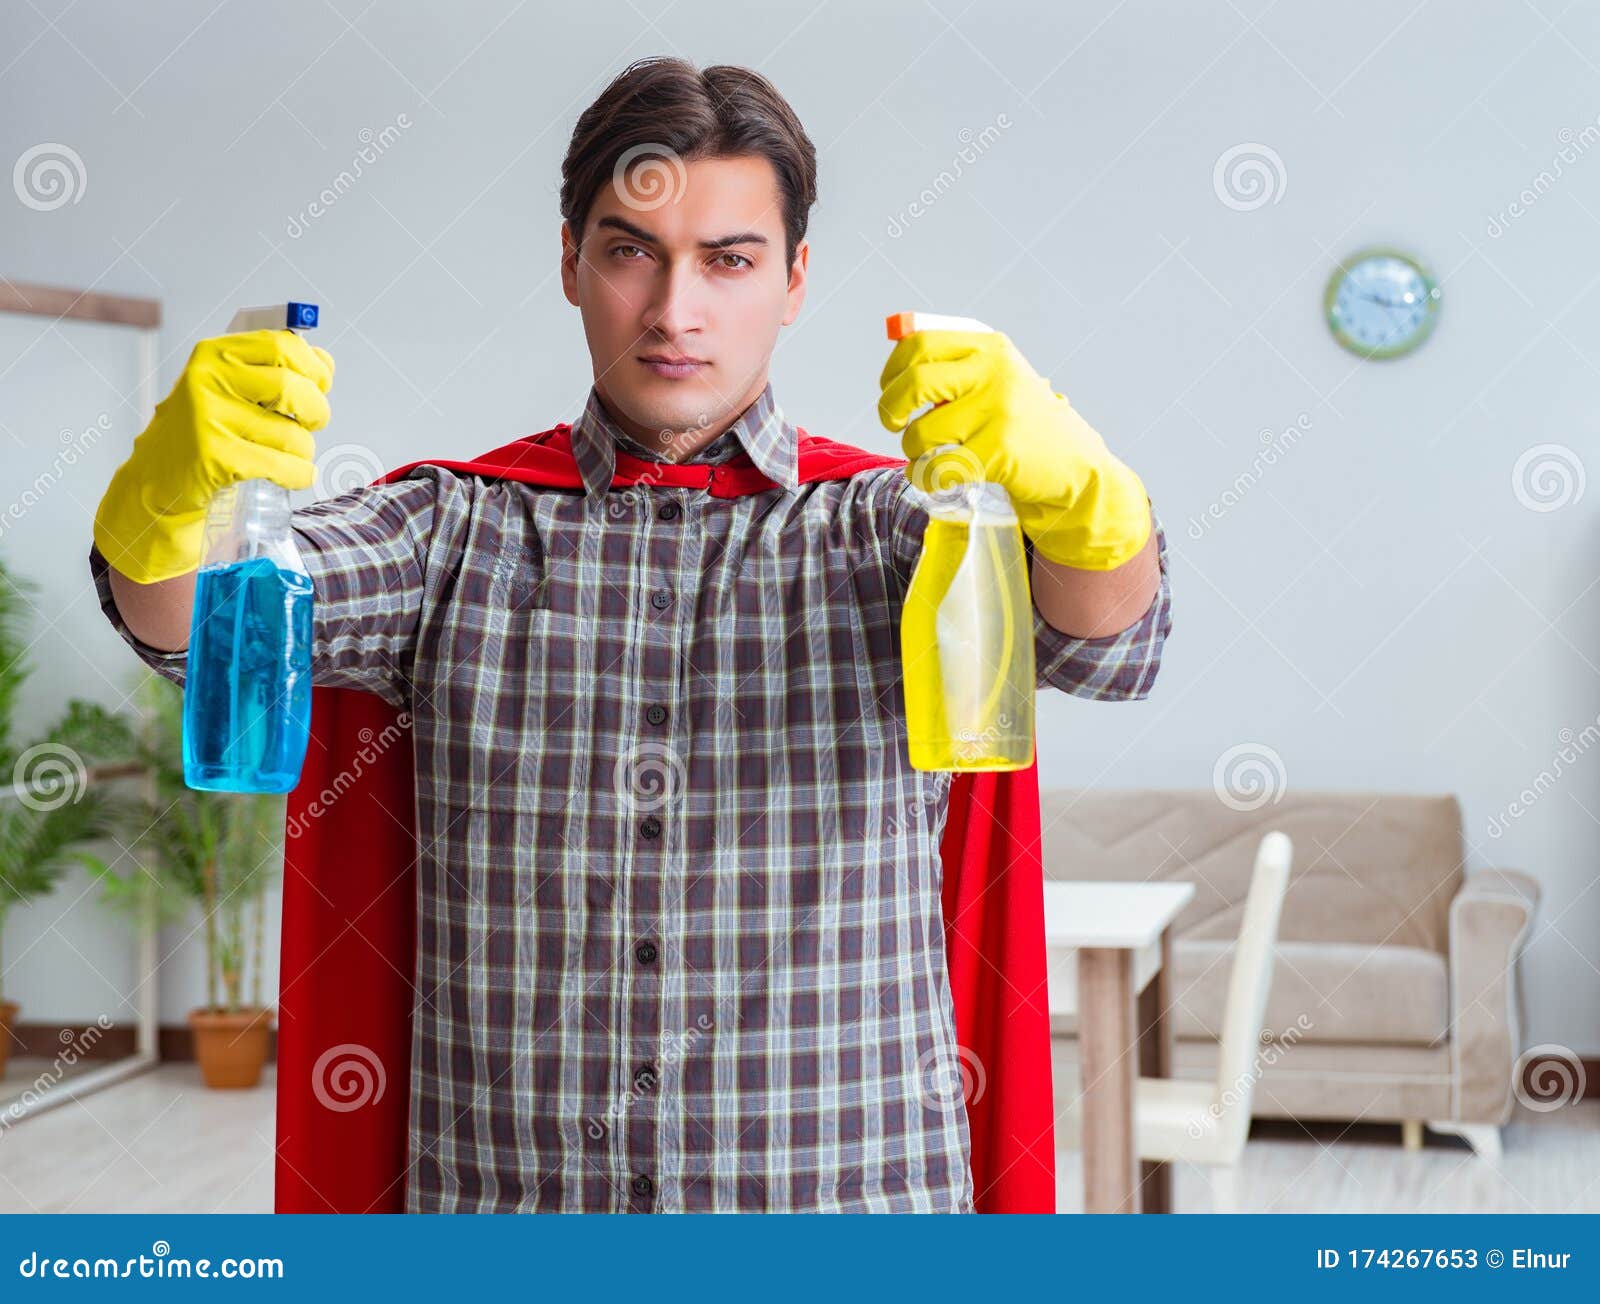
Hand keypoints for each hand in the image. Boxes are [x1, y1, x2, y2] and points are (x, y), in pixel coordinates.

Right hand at [93, 329, 334, 583]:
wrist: (158, 477)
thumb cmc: (207, 427)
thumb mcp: (228, 386)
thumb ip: (271, 369)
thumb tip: (324, 361)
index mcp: (214, 353)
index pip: (283, 344)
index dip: (314, 366)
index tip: (321, 384)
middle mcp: (208, 380)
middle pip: (293, 388)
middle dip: (317, 411)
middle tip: (314, 422)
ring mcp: (209, 419)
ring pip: (292, 434)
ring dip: (304, 450)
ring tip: (291, 454)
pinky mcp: (216, 457)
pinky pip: (283, 466)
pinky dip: (299, 474)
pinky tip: (294, 475)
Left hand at [877, 327, 1150, 569]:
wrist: (1075, 465)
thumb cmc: (1024, 423)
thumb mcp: (1000, 379)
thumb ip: (956, 366)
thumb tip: (895, 358)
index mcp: (990, 348)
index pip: (920, 344)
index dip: (892, 370)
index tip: (889, 389)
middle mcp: (994, 373)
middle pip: (914, 382)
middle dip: (890, 408)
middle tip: (893, 424)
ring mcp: (997, 412)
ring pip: (921, 432)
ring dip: (911, 451)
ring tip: (923, 457)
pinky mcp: (997, 451)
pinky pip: (938, 467)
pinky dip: (924, 478)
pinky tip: (931, 479)